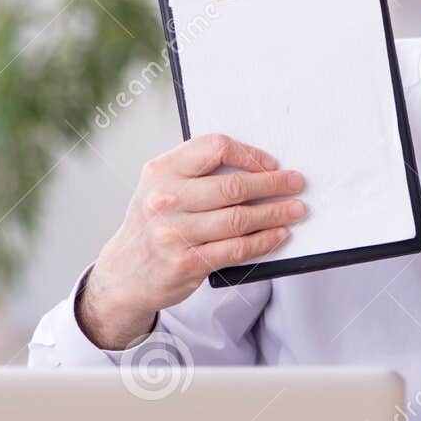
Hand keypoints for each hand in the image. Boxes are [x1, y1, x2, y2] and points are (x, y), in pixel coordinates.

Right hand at [78, 133, 305, 348]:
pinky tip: (279, 234)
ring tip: (296, 210)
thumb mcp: (160, 188)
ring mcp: (175, 233)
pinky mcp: (186, 263)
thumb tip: (254, 166)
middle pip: (233, 186)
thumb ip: (195, 172)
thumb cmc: (152, 224)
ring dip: (275, 213)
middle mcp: (165, 199)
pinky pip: (236, 249)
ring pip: (239, 219)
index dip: (250, 154)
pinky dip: (264, 241)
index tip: (271, 164)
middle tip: (296, 183)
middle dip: (273, 184)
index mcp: (161, 171)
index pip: (214, 147)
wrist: (123, 273)